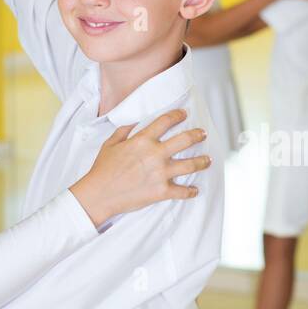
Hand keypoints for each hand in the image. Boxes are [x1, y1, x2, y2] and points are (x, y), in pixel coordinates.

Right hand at [70, 109, 210, 226]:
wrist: (99, 194)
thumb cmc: (102, 169)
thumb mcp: (110, 143)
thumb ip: (124, 130)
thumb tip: (135, 121)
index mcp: (143, 140)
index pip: (165, 121)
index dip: (177, 115)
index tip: (184, 114)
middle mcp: (155, 155)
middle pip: (185, 140)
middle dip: (197, 135)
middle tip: (203, 134)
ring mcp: (161, 174)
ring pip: (190, 165)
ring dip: (202, 162)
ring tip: (207, 160)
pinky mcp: (162, 192)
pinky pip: (183, 192)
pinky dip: (191, 192)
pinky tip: (195, 190)